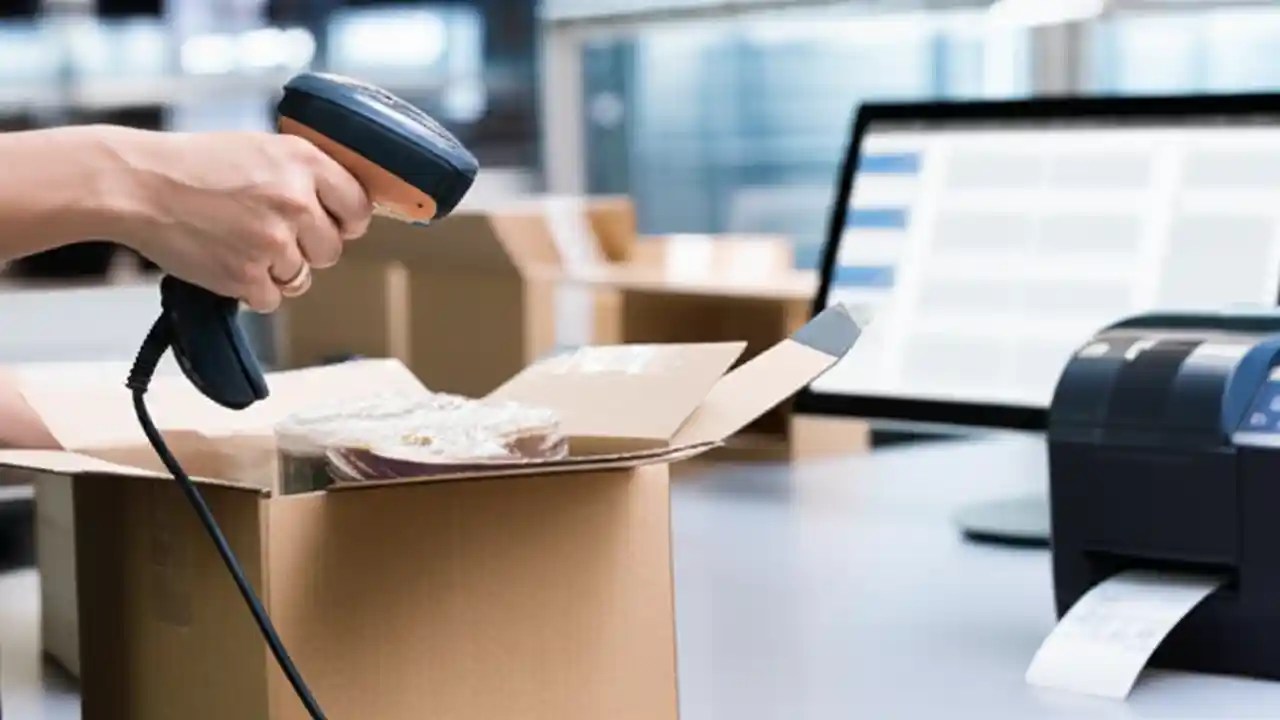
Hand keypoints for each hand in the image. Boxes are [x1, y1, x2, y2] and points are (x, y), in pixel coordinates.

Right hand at [108, 129, 372, 311]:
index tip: (331, 225)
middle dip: (307, 250)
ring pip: (301, 277)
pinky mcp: (247, 275)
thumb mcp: (260, 149)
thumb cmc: (195, 165)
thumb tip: (340, 208)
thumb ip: (303, 175)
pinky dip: (250, 289)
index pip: (359, 207)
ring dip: (275, 270)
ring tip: (237, 243)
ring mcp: (273, 241)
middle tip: (269, 235)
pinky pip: (271, 299)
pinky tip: (225, 261)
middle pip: (332, 250)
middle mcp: (296, 201)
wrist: (137, 184)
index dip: (345, 222)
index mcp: (304, 162)